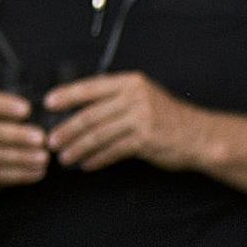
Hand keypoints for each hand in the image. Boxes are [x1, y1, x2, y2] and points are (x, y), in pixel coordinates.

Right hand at [0, 87, 50, 200]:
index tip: (27, 109)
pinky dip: (23, 174)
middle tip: (41, 138)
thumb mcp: (3, 110)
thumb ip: (20, 107)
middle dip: (18, 135)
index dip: (5, 107)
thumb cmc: (2, 125)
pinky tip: (40, 171)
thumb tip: (52, 104)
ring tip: (45, 157)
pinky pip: (2, 175)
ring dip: (23, 157)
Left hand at [44, 72, 199, 171]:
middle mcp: (134, 97)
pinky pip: (113, 151)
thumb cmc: (165, 117)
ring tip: (64, 157)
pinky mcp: (145, 140)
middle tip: (50, 140)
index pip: (91, 87)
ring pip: (99, 135)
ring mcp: (141, 118)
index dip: (67, 95)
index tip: (48, 103)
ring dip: (78, 148)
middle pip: (91, 114)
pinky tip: (86, 164)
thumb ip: (115, 99)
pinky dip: (97, 159)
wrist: (198, 135)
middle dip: (67, 129)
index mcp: (129, 82)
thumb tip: (79, 108)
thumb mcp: (142, 97)